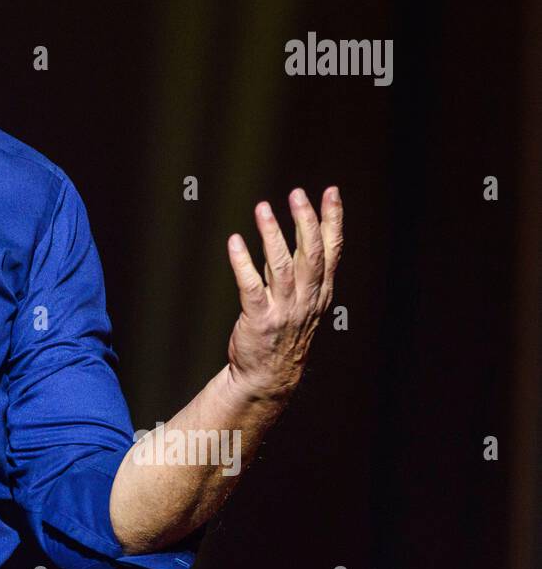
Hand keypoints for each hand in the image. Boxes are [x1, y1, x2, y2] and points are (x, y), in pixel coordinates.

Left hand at [224, 186, 342, 400]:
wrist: (268, 377)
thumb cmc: (285, 333)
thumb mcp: (307, 301)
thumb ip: (307, 268)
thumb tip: (308, 228)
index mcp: (321, 291)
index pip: (332, 250)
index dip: (332, 220)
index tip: (331, 192)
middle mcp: (307, 298)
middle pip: (310, 254)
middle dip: (305, 221)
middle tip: (297, 194)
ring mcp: (284, 310)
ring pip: (282, 267)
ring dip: (272, 236)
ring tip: (263, 208)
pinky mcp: (260, 320)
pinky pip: (251, 287)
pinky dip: (243, 263)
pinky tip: (235, 242)